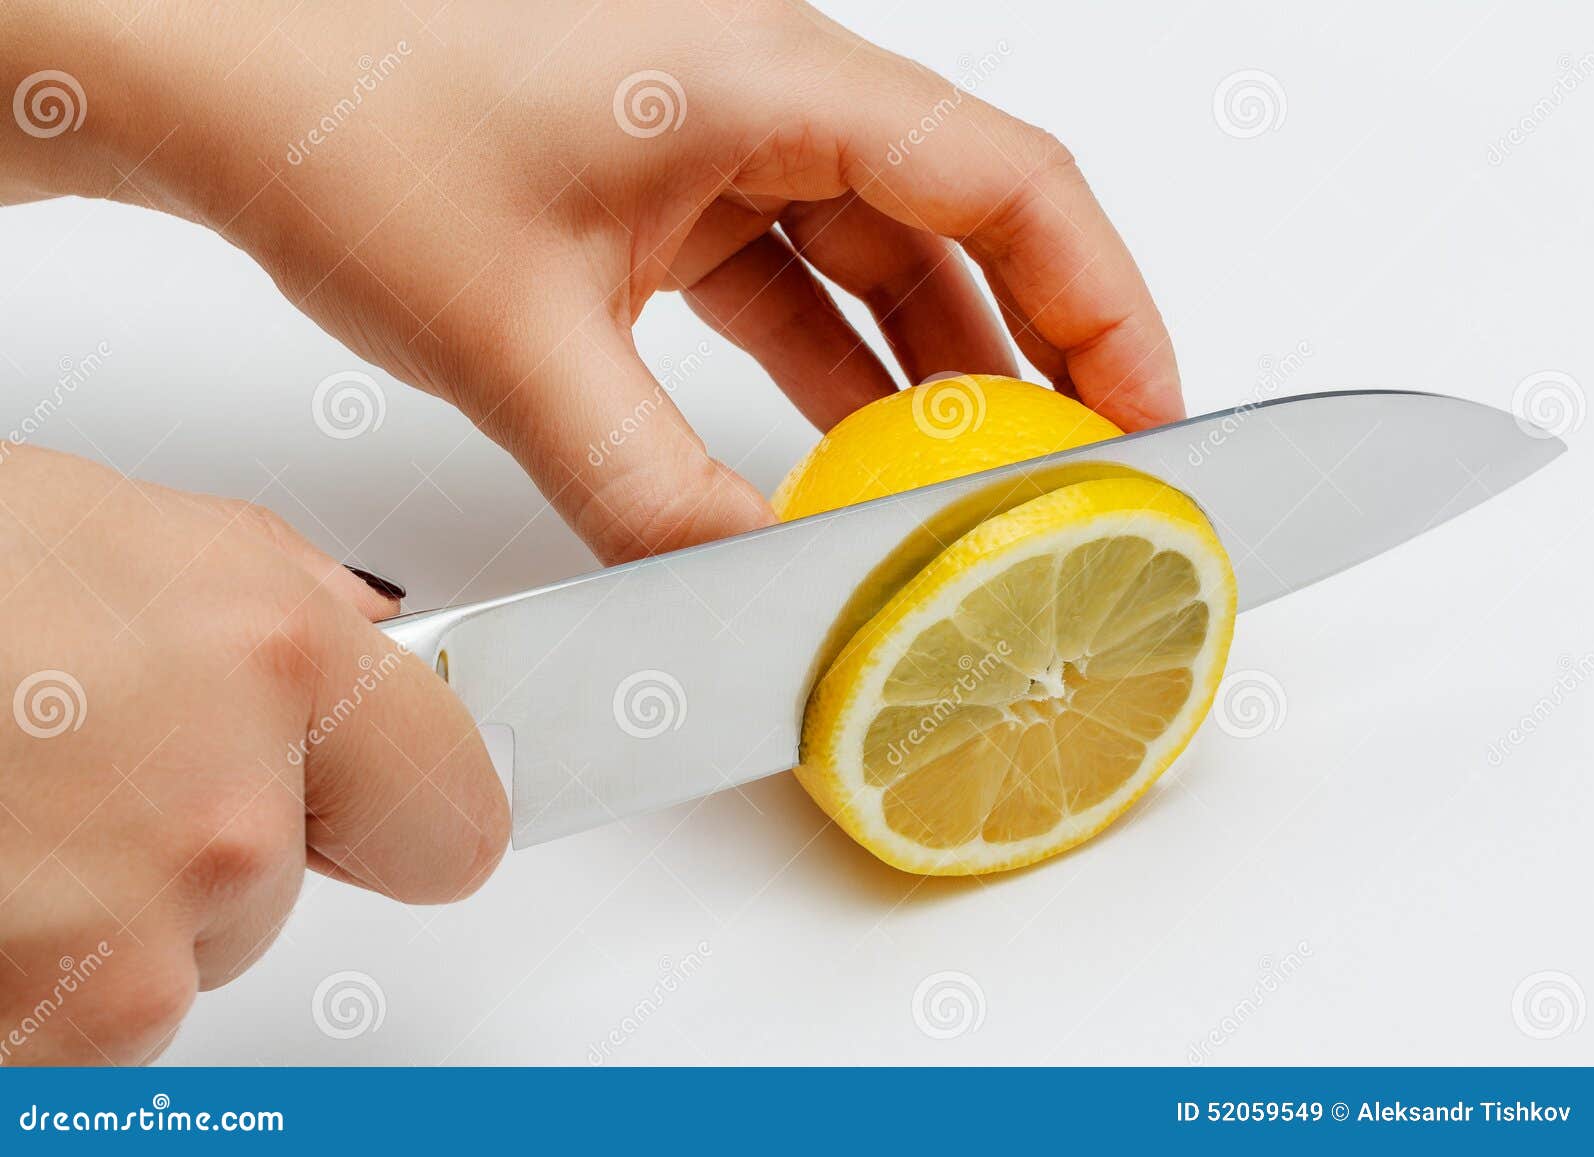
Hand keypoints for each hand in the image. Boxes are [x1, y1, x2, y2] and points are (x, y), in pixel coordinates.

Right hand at [0, 446, 508, 1064]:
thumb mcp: (124, 529)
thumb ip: (283, 595)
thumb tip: (376, 647)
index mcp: (274, 665)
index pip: (456, 811)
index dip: (417, 807)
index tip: (391, 808)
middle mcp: (226, 820)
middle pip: (292, 886)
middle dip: (217, 842)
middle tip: (92, 767)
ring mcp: (130, 949)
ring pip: (183, 961)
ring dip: (113, 909)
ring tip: (8, 808)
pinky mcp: (48, 1040)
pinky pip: (90, 1023)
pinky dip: (36, 969)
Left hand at [2, 0, 1182, 564]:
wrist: (222, 71)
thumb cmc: (347, 122)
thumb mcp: (520, 340)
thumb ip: (650, 489)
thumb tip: (751, 602)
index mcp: (772, 80)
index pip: (1009, 182)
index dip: (1109, 304)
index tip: (1150, 417)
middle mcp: (768, 93)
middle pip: (966, 220)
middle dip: (1040, 351)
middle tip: (1084, 471)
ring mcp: (720, 136)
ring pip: (880, 255)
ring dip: (934, 372)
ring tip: (978, 489)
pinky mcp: (669, 185)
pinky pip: (793, 275)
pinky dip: (834, 365)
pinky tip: (846, 454)